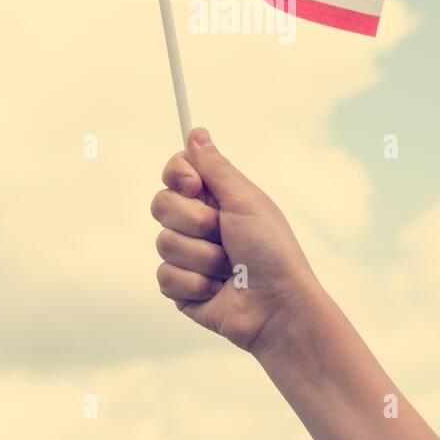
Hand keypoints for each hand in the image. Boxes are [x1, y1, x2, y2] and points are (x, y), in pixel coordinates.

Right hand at [151, 127, 323, 355]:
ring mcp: (188, 256)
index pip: (175, 172)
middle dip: (195, 222)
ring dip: (202, 257)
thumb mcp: (246, 201)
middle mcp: (198, 223)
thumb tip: (196, 132)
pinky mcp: (181, 287)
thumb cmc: (273, 252)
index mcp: (216, 198)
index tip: (195, 186)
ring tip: (229, 268)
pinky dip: (195, 283)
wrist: (278, 307)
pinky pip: (165, 276)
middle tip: (224, 234)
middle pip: (161, 204)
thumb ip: (216, 168)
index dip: (179, 176)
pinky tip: (217, 290)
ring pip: (163, 243)